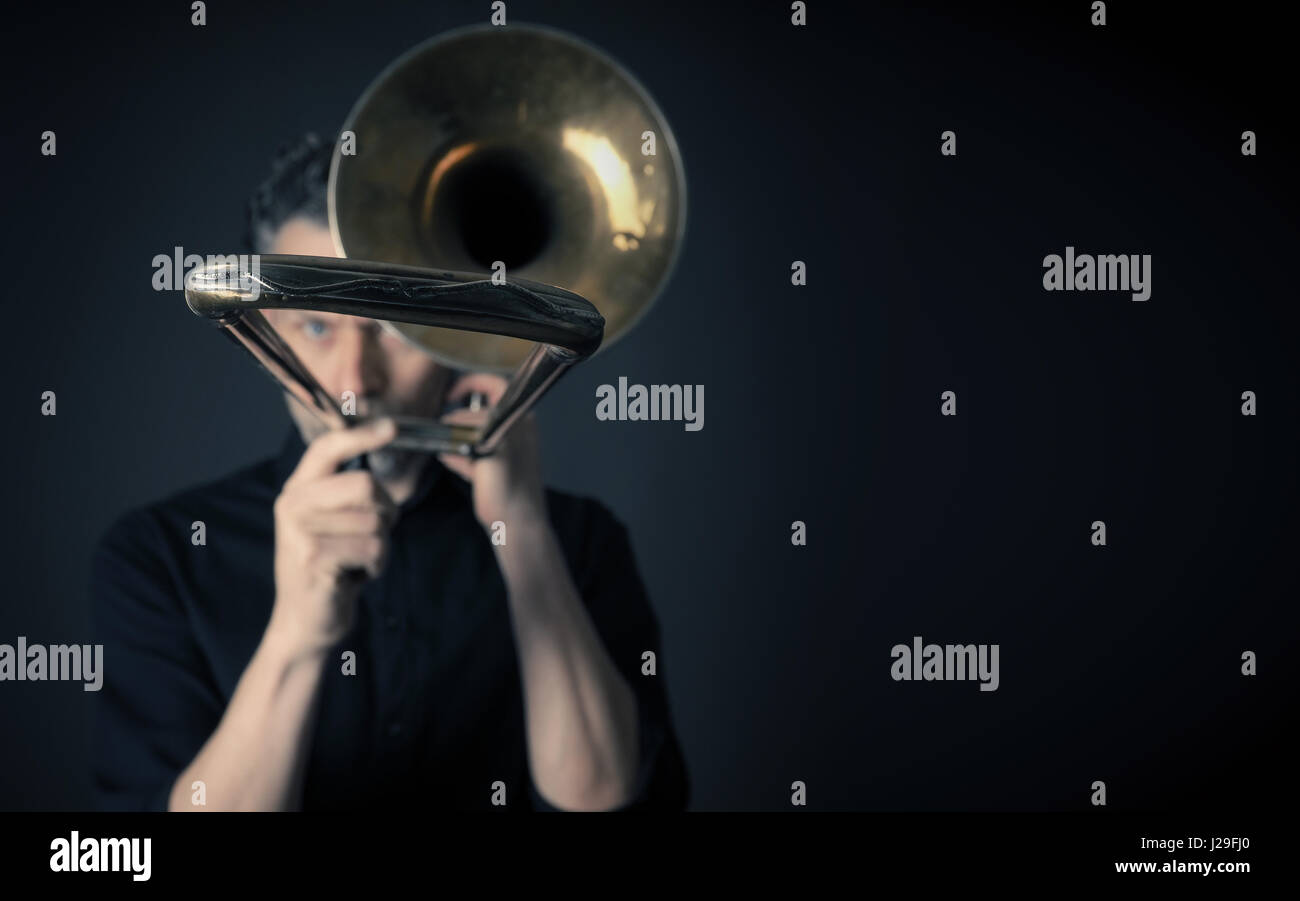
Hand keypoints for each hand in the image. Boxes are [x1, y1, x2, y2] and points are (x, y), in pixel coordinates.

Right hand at [268, 418, 398, 655]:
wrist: (304, 622)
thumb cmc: (330, 566)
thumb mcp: (332, 521)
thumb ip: (348, 490)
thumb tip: (382, 447)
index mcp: (298, 489)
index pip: (328, 447)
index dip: (362, 435)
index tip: (391, 427)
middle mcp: (293, 504)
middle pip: (365, 485)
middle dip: (386, 510)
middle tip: (376, 532)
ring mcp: (300, 531)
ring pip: (375, 522)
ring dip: (381, 546)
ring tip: (357, 560)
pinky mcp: (314, 558)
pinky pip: (372, 549)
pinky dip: (377, 565)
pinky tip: (357, 575)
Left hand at [437, 373, 546, 530]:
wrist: (517, 520)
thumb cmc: (505, 494)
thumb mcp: (488, 460)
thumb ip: (471, 443)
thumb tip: (444, 437)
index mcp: (523, 423)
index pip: (497, 385)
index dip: (472, 382)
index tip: (453, 392)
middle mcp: (520, 423)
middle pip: (481, 400)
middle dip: (460, 407)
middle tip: (445, 417)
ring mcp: (509, 435)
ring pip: (469, 420)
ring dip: (454, 433)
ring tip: (452, 454)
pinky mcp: (496, 450)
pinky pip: (464, 441)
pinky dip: (454, 452)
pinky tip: (451, 460)